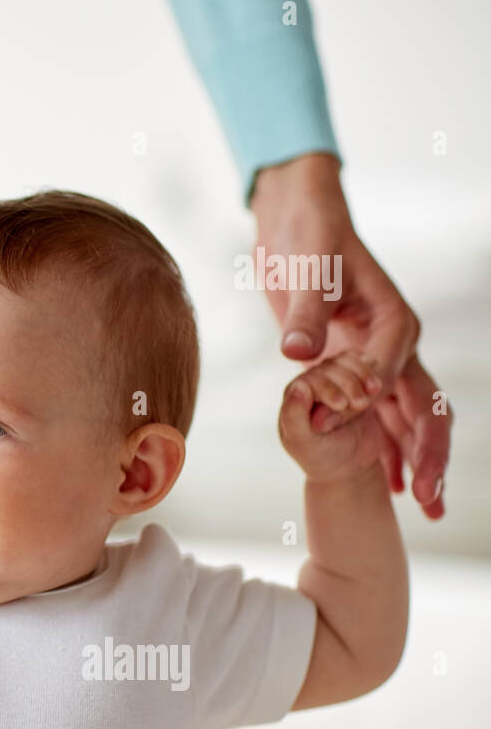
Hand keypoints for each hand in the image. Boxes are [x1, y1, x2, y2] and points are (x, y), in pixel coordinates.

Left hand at [252, 153, 449, 518]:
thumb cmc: (309, 239)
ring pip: (407, 417)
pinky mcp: (355, 366)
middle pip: (420, 406)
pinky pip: (378, 414)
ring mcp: (377, 358)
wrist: (300, 221)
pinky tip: (393, 484)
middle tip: (430, 500)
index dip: (370, 409)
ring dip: (416, 460)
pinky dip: (387, 447)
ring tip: (426, 507)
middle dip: (428, 454)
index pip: (390, 374)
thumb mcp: (306, 271)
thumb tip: (298, 353)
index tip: (350, 441)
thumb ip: (304, 314)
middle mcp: (394, 344)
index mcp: (391, 321)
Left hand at [279, 351, 385, 484]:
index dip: (327, 389)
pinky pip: (359, 365)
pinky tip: (376, 380)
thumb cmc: (321, 457)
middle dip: (348, 383)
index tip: (342, 405)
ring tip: (373, 392)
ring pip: (345, 362)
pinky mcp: (353, 382)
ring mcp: (332, 382)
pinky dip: (369, 368)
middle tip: (361, 405)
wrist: (348, 466)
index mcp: (293, 397)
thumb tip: (298, 386)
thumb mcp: (303, 443)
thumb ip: (294, 417)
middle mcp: (310, 385)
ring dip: (362, 373)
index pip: (309, 380)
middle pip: (329, 368)